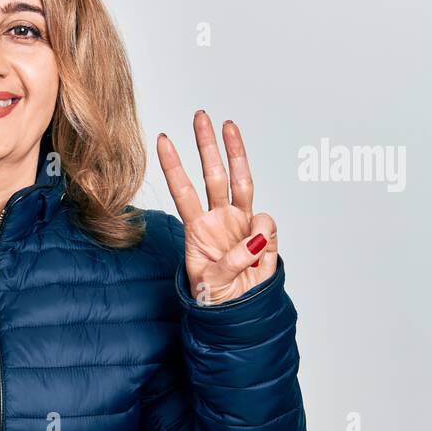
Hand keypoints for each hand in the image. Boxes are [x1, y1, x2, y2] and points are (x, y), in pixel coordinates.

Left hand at [156, 111, 278, 304]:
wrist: (241, 314)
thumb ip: (232, 262)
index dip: (174, 166)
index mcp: (198, 230)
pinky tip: (258, 253)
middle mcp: (218, 220)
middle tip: (201, 116)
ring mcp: (241, 224)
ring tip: (229, 125)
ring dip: (235, 152)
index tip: (163, 140)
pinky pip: (267, 224)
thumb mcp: (212, 286)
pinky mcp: (262, 235)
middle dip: (207, 145)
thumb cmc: (217, 299)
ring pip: (241, 181)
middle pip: (213, 175)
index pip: (183, 191)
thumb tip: (256, 236)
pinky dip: (265, 234)